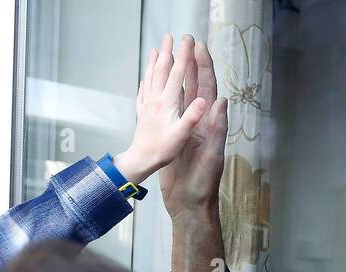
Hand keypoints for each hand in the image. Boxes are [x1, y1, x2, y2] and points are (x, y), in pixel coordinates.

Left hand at [112, 34, 209, 186]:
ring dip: (154, 63)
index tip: (188, 40)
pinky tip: (144, 79)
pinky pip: (143, 93)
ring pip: (150, 78)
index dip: (184, 55)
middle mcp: (156, 99)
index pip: (178, 73)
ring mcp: (147, 105)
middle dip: (167, 52)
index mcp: (168, 102)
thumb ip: (192, 116)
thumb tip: (204, 100)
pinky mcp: (142, 113)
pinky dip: (145, 82)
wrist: (141, 160)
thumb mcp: (182, 135)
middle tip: (169, 37)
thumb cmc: (163, 150)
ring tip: (155, 50)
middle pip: (162, 70)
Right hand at [159, 36, 227, 219]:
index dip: (205, 68)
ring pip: (183, 97)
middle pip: (196, 88)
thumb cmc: (203, 185)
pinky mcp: (175, 139)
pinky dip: (166, 98)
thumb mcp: (212, 156)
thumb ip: (217, 129)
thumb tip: (221, 100)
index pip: (208, 90)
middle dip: (192, 64)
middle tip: (186, 42)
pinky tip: (159, 89)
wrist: (189, 205)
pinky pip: (171, 113)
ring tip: (171, 57)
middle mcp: (200, 125)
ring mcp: (187, 131)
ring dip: (178, 77)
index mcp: (210, 126)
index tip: (199, 47)